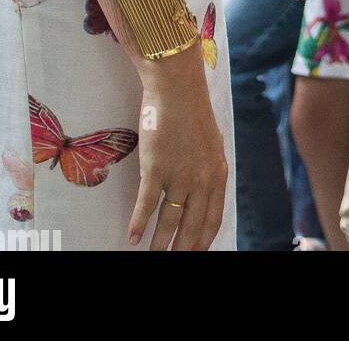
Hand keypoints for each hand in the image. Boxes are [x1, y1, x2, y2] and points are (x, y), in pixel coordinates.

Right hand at [131, 50, 228, 249]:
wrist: (177, 87)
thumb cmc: (191, 112)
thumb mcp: (210, 145)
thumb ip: (207, 171)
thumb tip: (201, 194)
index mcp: (217, 174)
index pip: (212, 220)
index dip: (203, 241)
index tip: (196, 254)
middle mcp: (202, 179)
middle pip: (192, 227)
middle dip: (181, 250)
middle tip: (172, 261)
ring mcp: (179, 175)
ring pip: (169, 222)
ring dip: (158, 244)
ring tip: (152, 256)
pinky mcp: (156, 168)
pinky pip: (147, 204)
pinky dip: (138, 223)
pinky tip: (131, 237)